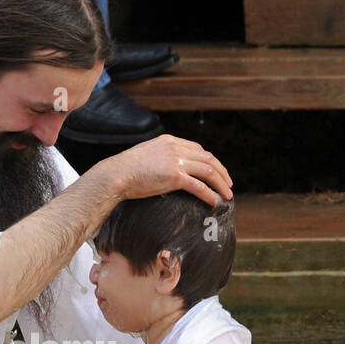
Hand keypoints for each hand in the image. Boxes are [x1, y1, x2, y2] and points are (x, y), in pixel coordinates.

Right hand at [98, 134, 233, 206]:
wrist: (116, 174)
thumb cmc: (124, 169)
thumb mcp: (144, 155)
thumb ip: (158, 157)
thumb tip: (161, 169)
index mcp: (169, 141)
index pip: (197, 148)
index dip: (210, 161)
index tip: (216, 172)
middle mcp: (176, 148)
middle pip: (208, 158)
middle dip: (222, 172)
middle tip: (228, 184)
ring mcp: (176, 161)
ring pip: (209, 171)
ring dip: (221, 184)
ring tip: (227, 195)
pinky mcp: (174, 176)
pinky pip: (199, 186)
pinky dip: (210, 194)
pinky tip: (215, 202)